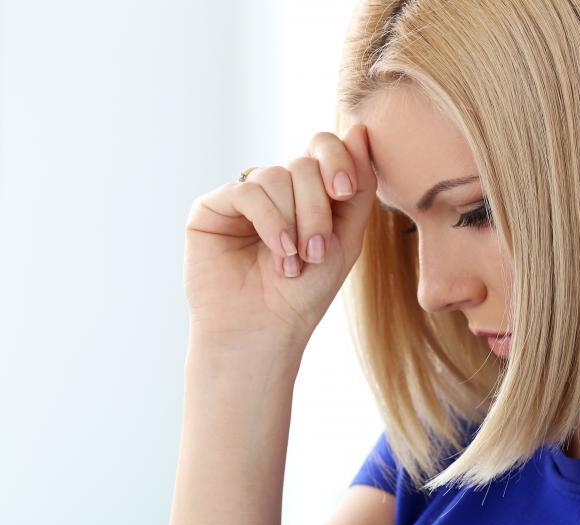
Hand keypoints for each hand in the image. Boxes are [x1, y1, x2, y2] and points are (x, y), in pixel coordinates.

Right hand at [183, 123, 375, 352]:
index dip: (337, 159)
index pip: (322, 147)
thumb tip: (359, 128)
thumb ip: (358, 187)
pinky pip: (248, 192)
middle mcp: (273, 189)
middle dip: (318, 208)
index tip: (345, 192)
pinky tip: (279, 253)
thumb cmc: (306, 293)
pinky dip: (271, 222)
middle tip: (317, 251)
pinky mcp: (211, 208)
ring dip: (294, 222)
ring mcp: (242, 196)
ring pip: (277, 176)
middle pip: (304, 163)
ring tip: (294, 262)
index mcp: (306, 191)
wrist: (266, 332)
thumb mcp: (345, 238)